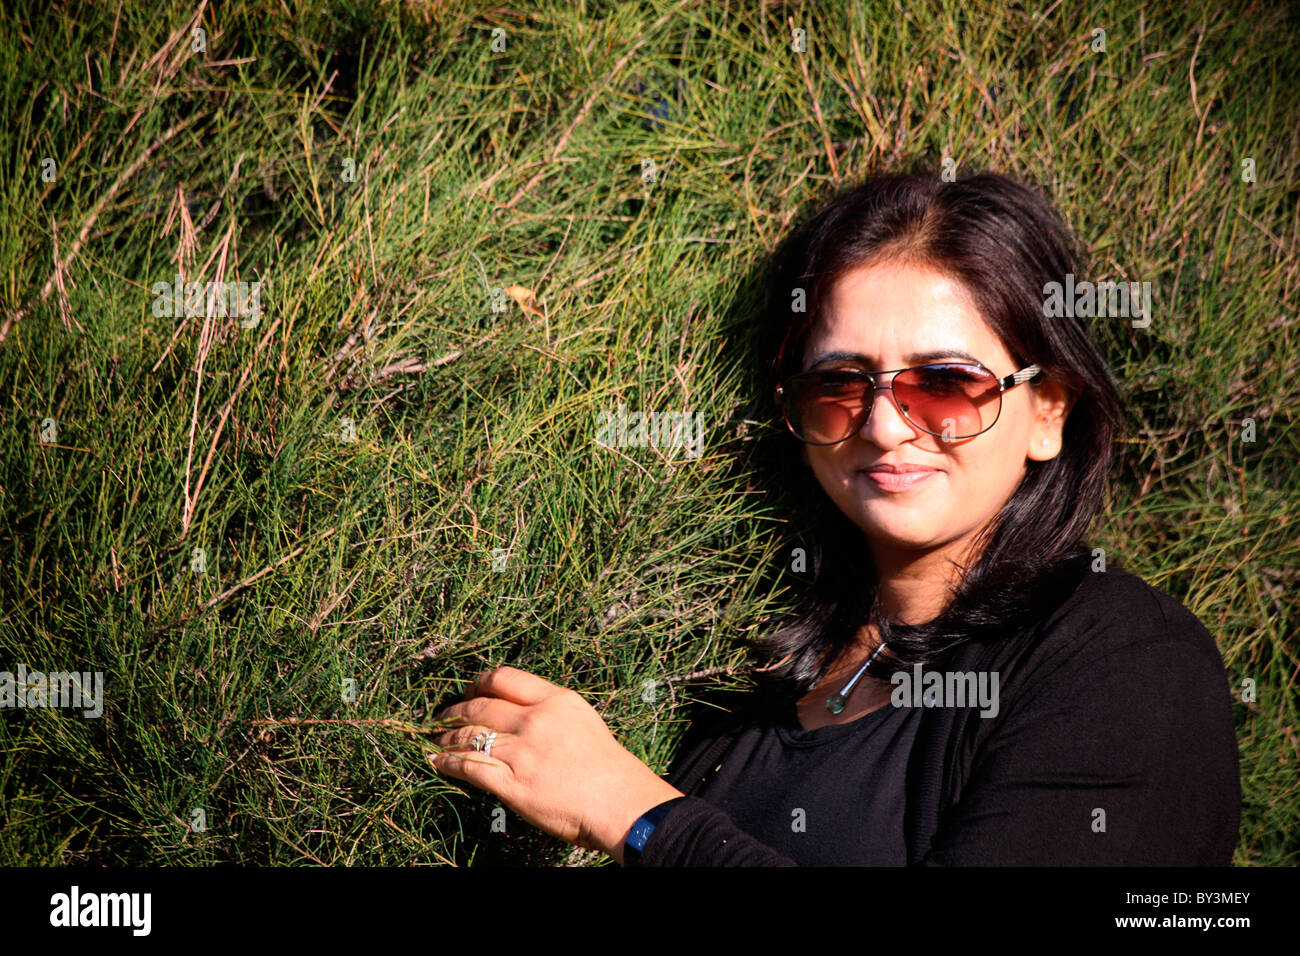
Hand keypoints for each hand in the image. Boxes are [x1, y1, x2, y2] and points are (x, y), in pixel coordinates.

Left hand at [428, 666, 683, 862]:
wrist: (620, 803)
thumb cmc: (609, 768)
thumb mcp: (583, 721)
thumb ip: (552, 712)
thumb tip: (521, 712)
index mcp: (556, 700)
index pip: (506, 678)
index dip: (480, 682)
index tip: (470, 688)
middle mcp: (536, 720)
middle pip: (482, 706)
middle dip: (456, 709)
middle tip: (443, 714)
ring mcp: (522, 752)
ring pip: (470, 735)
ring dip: (446, 735)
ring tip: (435, 737)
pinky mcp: (512, 784)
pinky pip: (470, 767)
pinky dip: (447, 762)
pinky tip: (437, 761)